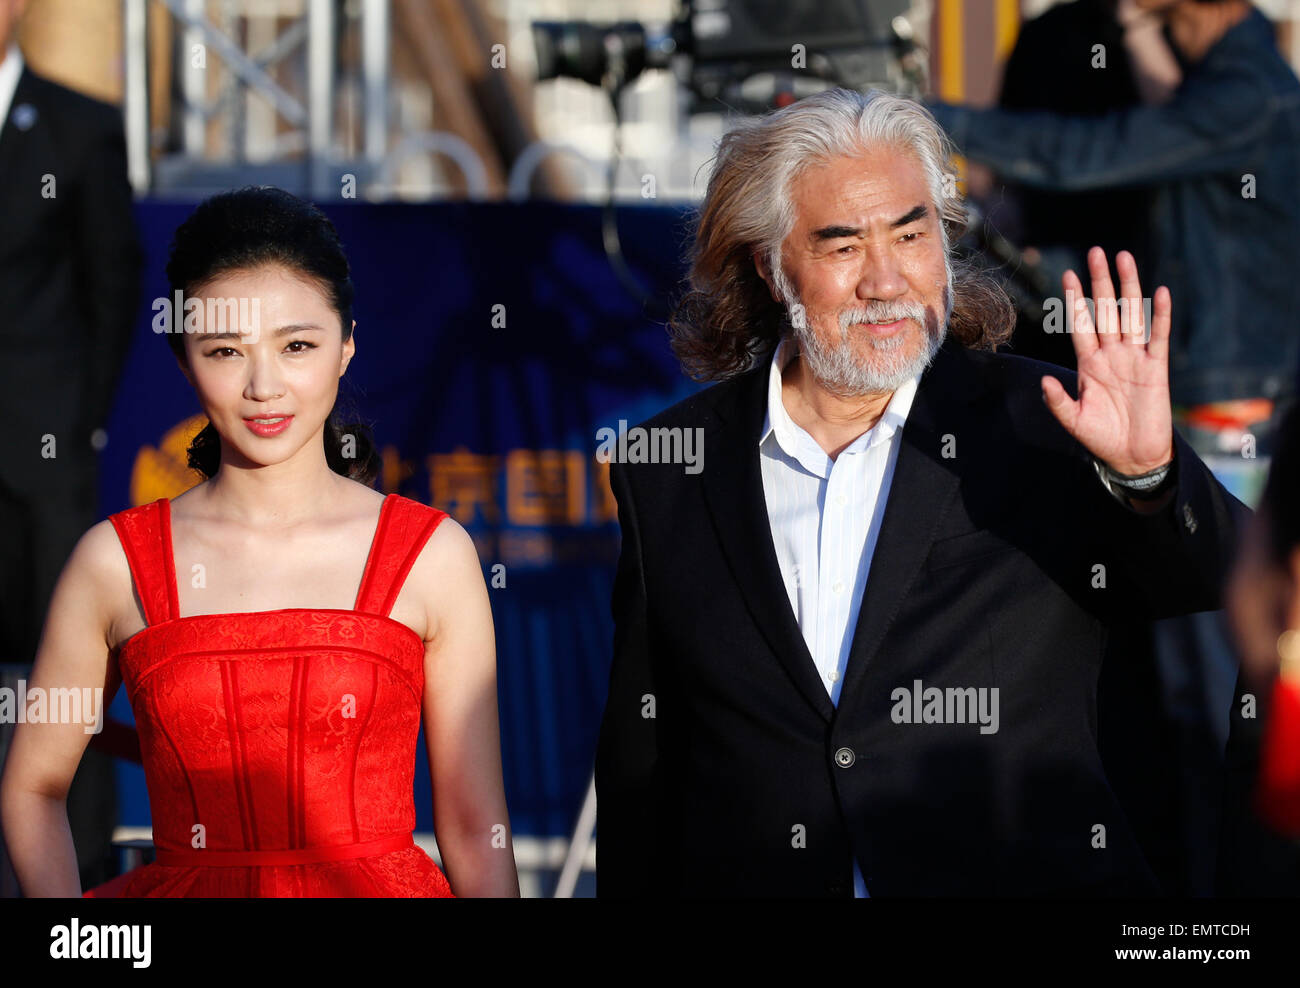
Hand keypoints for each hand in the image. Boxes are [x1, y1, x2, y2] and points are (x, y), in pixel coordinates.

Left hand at [1041, 247, 1173, 475]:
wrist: (1133, 456)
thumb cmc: (1102, 438)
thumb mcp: (1074, 421)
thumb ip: (1058, 402)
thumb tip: (1044, 382)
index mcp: (1089, 364)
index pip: (1081, 325)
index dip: (1075, 302)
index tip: (1068, 275)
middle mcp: (1111, 355)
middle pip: (1105, 310)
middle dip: (1100, 282)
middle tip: (1096, 252)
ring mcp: (1134, 358)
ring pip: (1131, 315)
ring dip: (1128, 287)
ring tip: (1124, 258)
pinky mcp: (1156, 368)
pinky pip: (1158, 336)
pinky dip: (1160, 315)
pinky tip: (1160, 292)